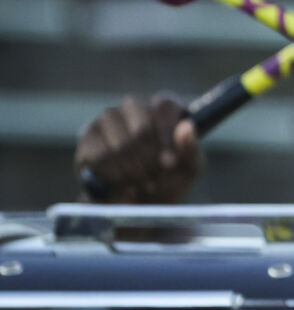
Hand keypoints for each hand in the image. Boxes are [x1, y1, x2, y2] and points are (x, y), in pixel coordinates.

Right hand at [74, 93, 202, 204]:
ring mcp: (107, 119)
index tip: (171, 161)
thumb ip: (190, 149)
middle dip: (150, 161)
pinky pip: (100, 156)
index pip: (164, 105)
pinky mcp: (87, 137)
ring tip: (141, 184)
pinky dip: (114, 176)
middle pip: (142, 128)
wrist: (135, 204)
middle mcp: (134, 106)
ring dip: (133, 171)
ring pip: (121, 144)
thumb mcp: (189, 169)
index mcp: (163, 108)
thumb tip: (187, 127)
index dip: (168, 135)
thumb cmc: (167, 180)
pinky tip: (122, 183)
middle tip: (155, 179)